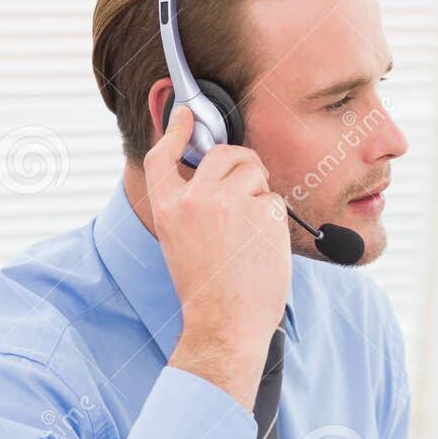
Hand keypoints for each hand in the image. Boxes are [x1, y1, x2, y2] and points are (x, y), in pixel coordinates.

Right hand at [145, 107, 290, 409]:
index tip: (185, 114)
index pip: (162, 157)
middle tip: (249, 190)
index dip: (173, 131)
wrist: (227, 324)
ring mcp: (230, 203)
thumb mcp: (183, 242)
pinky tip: (264, 247)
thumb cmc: (210, 291)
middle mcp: (195, 200)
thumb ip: (193, 206)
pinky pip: (275, 200)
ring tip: (252, 234)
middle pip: (223, 155)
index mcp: (169, 209)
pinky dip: (275, 220)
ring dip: (260, 195)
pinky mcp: (263, 211)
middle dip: (241, 164)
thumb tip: (222, 175)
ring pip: (255, 173)